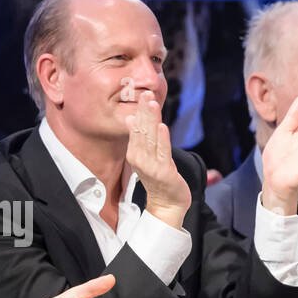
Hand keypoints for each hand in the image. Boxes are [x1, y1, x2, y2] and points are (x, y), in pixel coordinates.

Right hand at [126, 93, 190, 229]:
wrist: (167, 203)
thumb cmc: (159, 177)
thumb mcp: (146, 155)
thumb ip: (141, 137)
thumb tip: (130, 118)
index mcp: (134, 153)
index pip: (136, 129)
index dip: (140, 112)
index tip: (142, 95)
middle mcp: (139, 159)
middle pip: (141, 131)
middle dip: (144, 112)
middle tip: (146, 94)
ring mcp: (150, 166)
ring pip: (151, 139)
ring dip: (152, 120)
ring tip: (152, 104)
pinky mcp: (163, 173)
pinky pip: (163, 153)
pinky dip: (162, 139)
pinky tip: (162, 126)